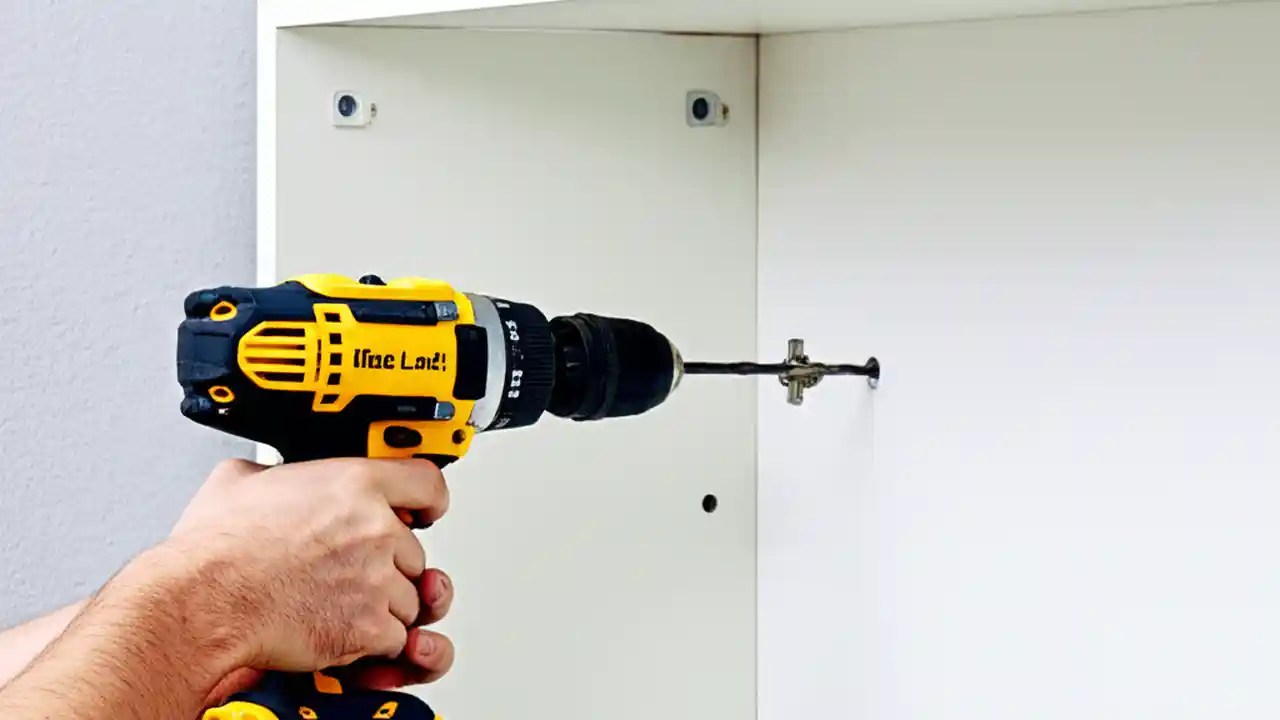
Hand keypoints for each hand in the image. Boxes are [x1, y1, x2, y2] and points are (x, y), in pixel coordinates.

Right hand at [167, 458, 455, 686]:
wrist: (203, 603)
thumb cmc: (215, 552)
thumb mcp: (240, 481)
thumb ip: (274, 472)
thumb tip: (271, 473)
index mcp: (354, 484)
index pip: (427, 483)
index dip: (428, 501)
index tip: (426, 511)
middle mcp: (374, 528)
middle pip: (415, 551)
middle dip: (388, 565)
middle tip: (348, 572)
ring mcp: (375, 578)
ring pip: (409, 597)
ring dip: (382, 605)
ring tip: (336, 601)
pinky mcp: (368, 625)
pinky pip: (394, 637)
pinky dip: (371, 640)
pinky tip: (337, 626)